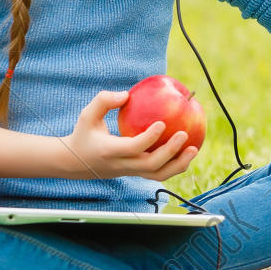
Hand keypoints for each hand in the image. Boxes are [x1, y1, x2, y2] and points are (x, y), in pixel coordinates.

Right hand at [63, 90, 199, 181]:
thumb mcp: (86, 115)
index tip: (162, 123)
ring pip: (158, 175)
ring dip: (179, 164)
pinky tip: (188, 151)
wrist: (75, 163)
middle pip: (151, 165)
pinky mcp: (137, 173)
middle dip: (171, 152)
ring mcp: (131, 172)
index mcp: (110, 151)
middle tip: (184, 134)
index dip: (149, 138)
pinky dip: (176, 165)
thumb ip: (103, 101)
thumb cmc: (84, 134)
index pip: (133, 148)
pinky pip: (159, 173)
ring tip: (194, 148)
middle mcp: (123, 165)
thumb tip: (127, 94)